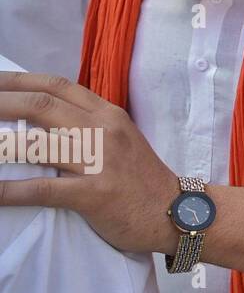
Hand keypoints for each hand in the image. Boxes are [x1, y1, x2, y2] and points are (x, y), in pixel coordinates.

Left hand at [0, 72, 176, 254]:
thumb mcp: (119, 141)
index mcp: (107, 115)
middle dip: (0, 104)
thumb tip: (38, 123)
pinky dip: (10, 191)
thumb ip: (86, 126)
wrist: (177, 212)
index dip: (18, 81)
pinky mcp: (95, 195)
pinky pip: (43, 189)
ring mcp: (100, 161)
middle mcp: (103, 130)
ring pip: (37, 145)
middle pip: (41, 106)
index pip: (56, 86)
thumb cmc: (140, 180)